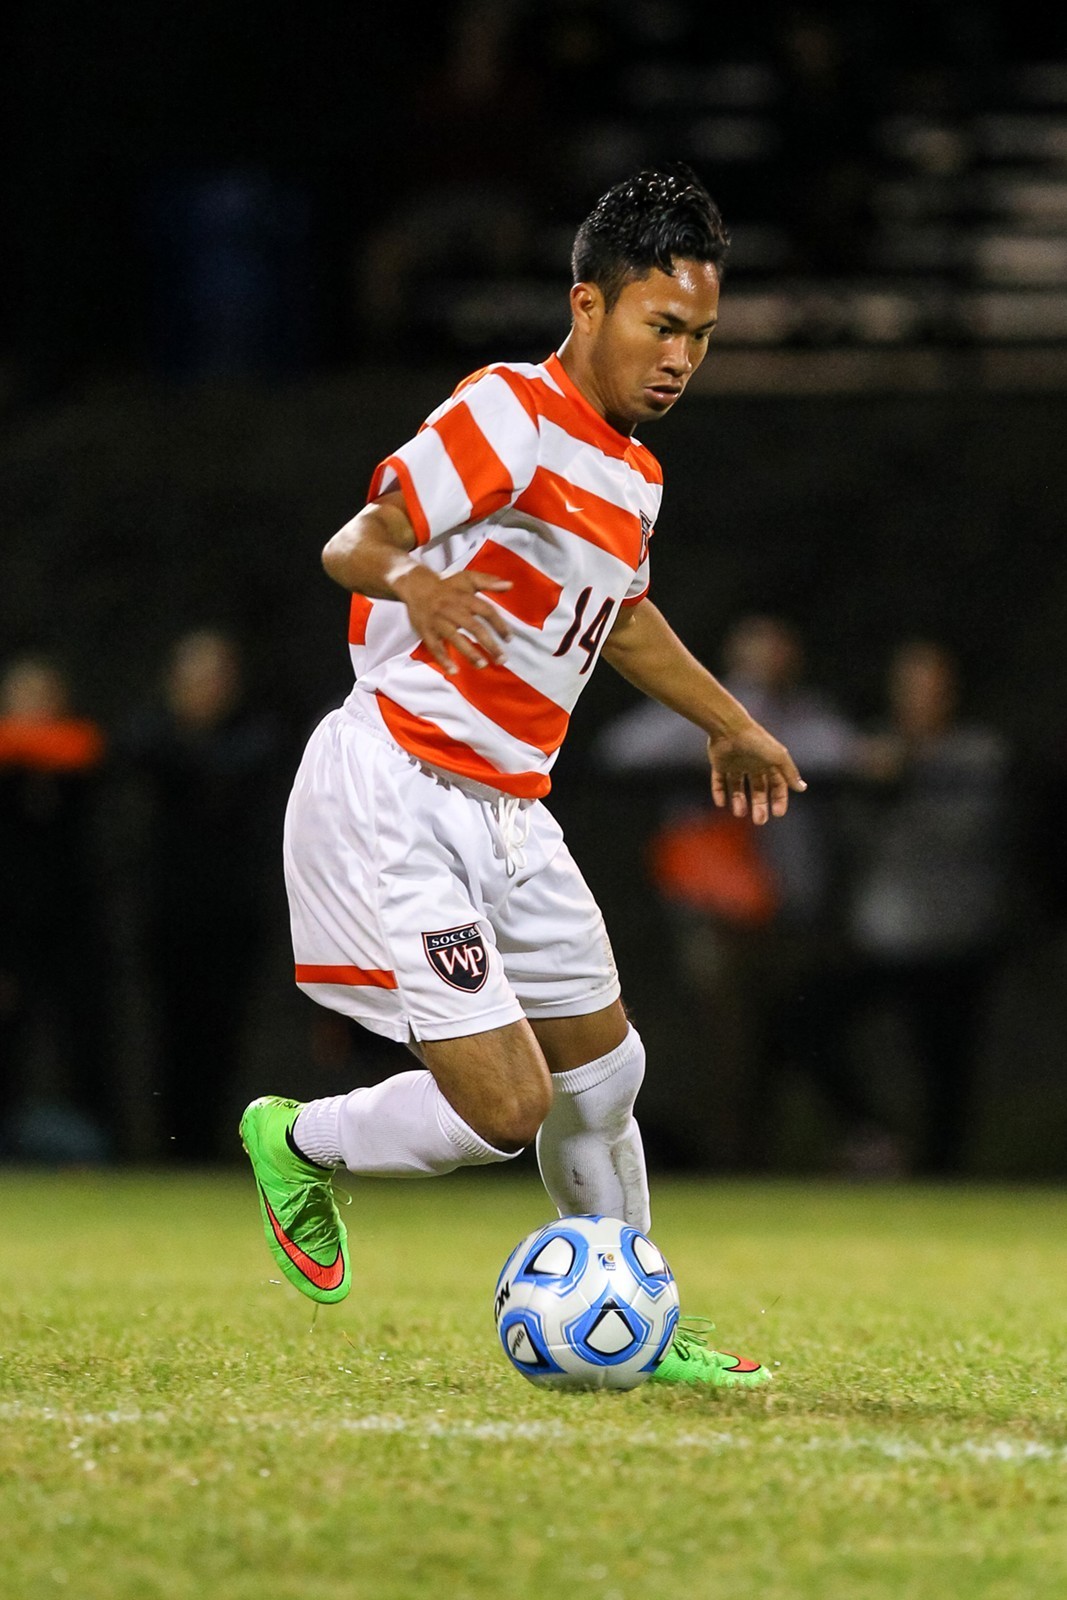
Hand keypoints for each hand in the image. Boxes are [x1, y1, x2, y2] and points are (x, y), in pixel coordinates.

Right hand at [393, 565, 512, 674]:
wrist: (416, 587)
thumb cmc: (447, 586)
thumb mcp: (468, 579)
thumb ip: (489, 581)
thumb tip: (510, 585)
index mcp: (464, 598)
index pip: (486, 611)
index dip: (499, 624)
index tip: (509, 638)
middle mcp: (452, 609)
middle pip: (473, 627)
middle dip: (489, 644)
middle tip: (502, 659)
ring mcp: (438, 621)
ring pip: (454, 638)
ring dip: (469, 652)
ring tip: (482, 665)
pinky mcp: (426, 631)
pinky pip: (434, 647)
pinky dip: (443, 659)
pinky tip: (454, 671)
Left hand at [707, 721, 806, 824]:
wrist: (729, 727)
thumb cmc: (757, 741)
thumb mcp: (778, 757)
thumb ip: (789, 773)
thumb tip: (802, 788)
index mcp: (768, 762)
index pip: (777, 785)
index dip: (779, 799)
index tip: (778, 813)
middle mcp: (752, 764)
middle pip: (757, 790)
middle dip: (760, 806)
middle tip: (759, 820)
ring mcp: (735, 764)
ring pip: (737, 788)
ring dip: (739, 802)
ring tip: (740, 812)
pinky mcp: (719, 764)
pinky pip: (718, 782)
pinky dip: (719, 793)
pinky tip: (721, 803)